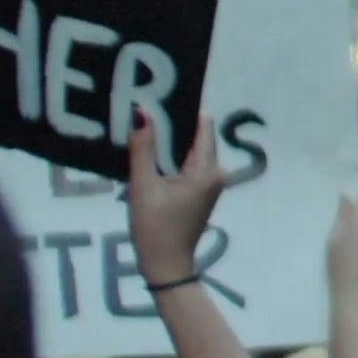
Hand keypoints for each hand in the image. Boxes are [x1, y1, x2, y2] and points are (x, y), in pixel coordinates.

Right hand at [126, 110, 226, 288]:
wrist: (166, 265)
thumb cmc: (155, 227)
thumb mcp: (143, 186)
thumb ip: (143, 148)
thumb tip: (143, 112)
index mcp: (207, 170)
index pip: (204, 126)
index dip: (185, 109)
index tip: (162, 92)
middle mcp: (215, 174)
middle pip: (197, 137)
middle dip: (174, 123)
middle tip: (146, 106)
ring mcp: (209, 184)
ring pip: (190, 151)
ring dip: (170, 141)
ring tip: (144, 123)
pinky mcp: (199, 193)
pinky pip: (187, 165)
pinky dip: (171, 157)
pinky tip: (149, 150)